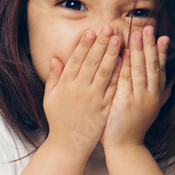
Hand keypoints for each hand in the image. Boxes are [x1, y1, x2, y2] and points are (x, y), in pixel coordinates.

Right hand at [43, 26, 122, 157]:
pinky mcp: (104, 107)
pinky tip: (125, 62)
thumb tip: (55, 58)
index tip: (91, 32)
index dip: (84, 45)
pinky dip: (120, 74)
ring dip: (113, 54)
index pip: (76, 60)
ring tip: (119, 40)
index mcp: (65, 85)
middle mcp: (79, 89)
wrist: (68, 144)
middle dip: (101, 44)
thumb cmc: (58, 121)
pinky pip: (114, 87)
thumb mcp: (49, 98)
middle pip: (92, 62)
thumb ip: (53, 77)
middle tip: (109, 29)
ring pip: (105, 72)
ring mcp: (93, 98)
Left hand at [100, 25, 172, 148]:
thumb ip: (162, 96)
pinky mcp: (125, 102)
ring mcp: (138, 99)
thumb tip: (173, 83)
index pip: (161, 70)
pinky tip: (125, 53)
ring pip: (140, 69)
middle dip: (150, 46)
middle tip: (148, 28)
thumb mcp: (151, 110)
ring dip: (139, 50)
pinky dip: (127, 66)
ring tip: (137, 33)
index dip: (161, 53)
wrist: (125, 147)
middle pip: (152, 66)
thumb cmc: (134, 128)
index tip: (163, 37)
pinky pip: (126, 80)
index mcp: (155, 96)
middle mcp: (150, 96)